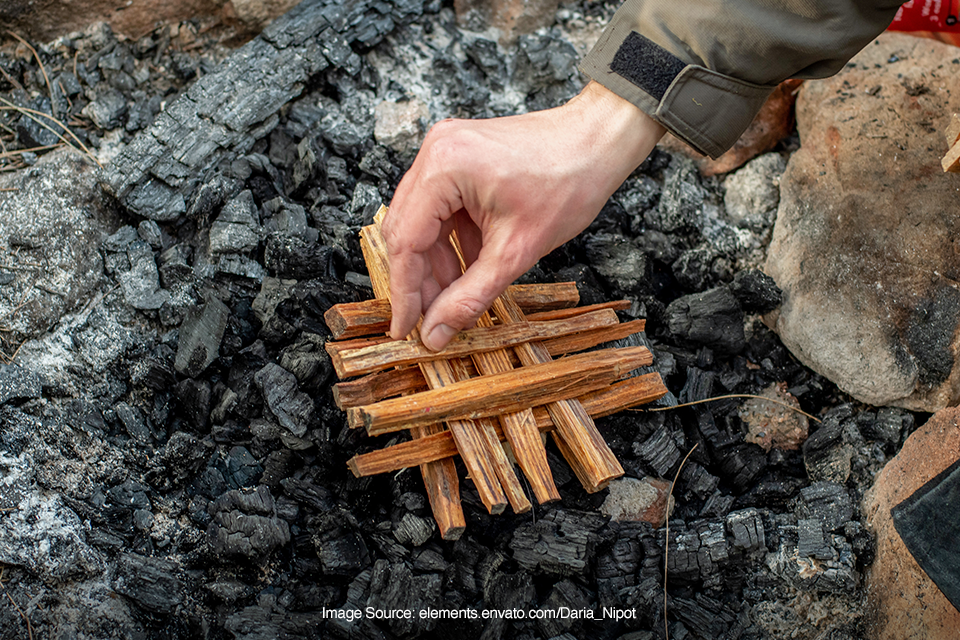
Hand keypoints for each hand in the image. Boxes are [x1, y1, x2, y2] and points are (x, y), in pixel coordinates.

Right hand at [382, 81, 665, 350]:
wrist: (599, 142)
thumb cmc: (568, 183)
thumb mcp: (516, 252)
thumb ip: (469, 296)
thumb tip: (435, 332)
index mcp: (443, 168)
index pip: (406, 241)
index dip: (404, 292)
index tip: (404, 329)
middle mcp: (435, 152)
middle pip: (407, 230)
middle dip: (419, 279)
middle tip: (429, 320)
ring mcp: (445, 151)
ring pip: (423, 222)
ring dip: (436, 262)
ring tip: (452, 299)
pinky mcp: (459, 157)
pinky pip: (441, 208)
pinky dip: (452, 241)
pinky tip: (468, 268)